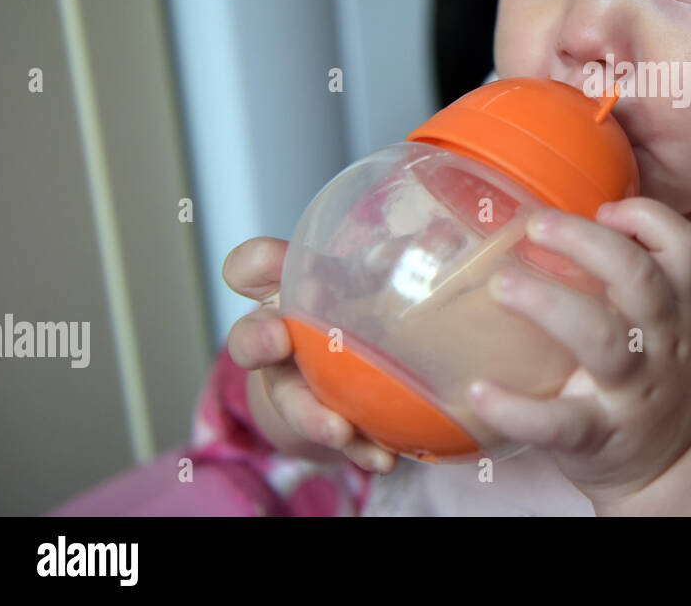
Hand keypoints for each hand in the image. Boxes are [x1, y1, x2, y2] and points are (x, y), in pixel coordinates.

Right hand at [222, 237, 397, 475]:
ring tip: (339, 430)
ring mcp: (297, 386)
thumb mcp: (368, 278)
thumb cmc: (353, 312)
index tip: (267, 264)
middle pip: (251, 338)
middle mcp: (280, 339)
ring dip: (313, 415)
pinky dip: (361, 450)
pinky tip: (383, 457)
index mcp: (285, 293)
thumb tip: (439, 233)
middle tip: (276, 339)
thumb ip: (393, 256)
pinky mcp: (327, 423)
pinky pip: (343, 441)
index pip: (252, 268)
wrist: (350, 377)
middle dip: (258, 339)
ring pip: (294, 401)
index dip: (254, 265)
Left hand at [465, 198, 690, 509]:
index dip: (646, 217)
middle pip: (638, 278)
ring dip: (549, 304)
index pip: (683, 245)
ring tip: (502, 285)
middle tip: (534, 225)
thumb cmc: (654, 377)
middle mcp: (661, 342)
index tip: (603, 209)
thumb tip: (565, 221)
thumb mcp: (665, 324)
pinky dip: (516, 409)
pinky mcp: (600, 436)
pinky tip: (480, 391)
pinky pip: (560, 423)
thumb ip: (636, 277)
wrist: (672, 467)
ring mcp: (633, 391)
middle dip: (585, 243)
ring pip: (603, 340)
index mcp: (675, 308)